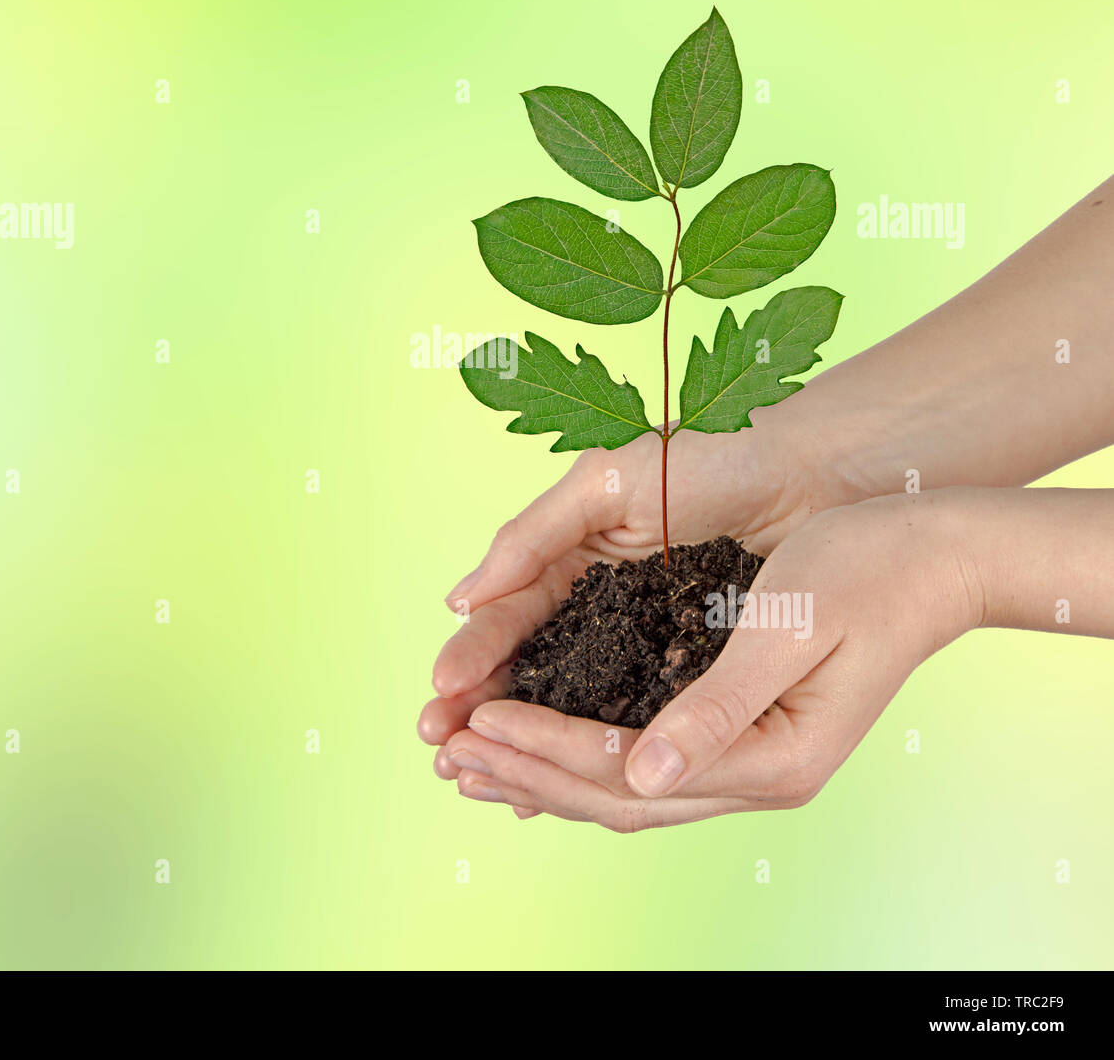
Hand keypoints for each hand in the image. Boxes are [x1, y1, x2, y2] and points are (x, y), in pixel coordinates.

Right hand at [418, 403, 869, 773]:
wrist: (808, 471)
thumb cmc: (706, 458)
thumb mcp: (606, 485)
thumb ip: (532, 535)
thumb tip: (460, 599)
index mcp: (567, 561)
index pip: (507, 620)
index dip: (471, 658)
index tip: (438, 699)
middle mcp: (596, 609)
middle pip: (527, 673)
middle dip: (481, 712)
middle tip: (440, 753)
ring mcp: (642, 645)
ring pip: (575, 706)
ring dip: (528, 743)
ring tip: (485, 782)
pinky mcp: (690, 673)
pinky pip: (638, 720)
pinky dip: (600, 751)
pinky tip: (563, 787)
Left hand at [435, 489, 981, 829]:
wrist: (929, 558)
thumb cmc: (865, 573)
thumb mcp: (787, 630)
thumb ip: (716, 708)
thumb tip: (641, 777)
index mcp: (770, 756)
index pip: (627, 769)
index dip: (545, 747)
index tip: (476, 722)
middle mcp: (756, 774)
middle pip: (616, 795)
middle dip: (527, 772)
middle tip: (447, 751)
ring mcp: (749, 760)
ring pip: (625, 790)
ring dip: (545, 775)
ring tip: (472, 763)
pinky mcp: (738, 731)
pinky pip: (644, 764)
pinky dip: (583, 757)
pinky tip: (542, 750)